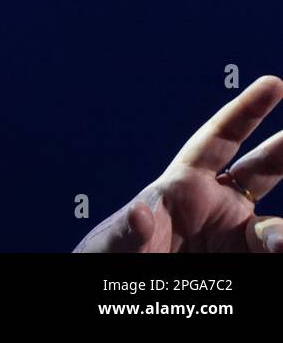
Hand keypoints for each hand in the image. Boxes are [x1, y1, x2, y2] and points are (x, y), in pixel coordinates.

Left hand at [75, 75, 282, 251]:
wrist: (122, 294)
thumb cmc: (112, 261)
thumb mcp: (113, 245)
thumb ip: (128, 231)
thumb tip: (139, 213)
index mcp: (183, 185)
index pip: (219, 140)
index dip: (246, 111)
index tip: (274, 84)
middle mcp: (217, 206)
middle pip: (262, 170)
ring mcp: (234, 237)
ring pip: (274, 229)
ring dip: (282, 235)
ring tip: (277, 244)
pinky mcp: (243, 263)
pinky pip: (271, 252)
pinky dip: (281, 248)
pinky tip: (279, 249)